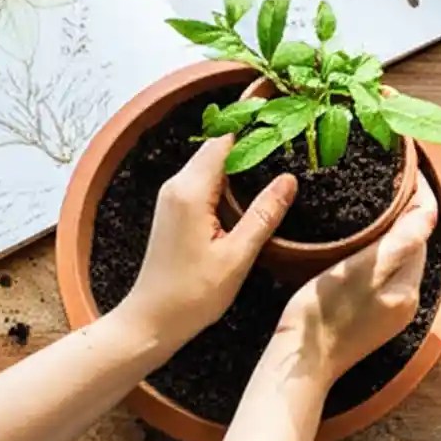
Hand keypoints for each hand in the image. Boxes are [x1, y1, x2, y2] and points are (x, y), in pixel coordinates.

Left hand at [118, 136, 296, 346]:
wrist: (151, 321)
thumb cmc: (193, 294)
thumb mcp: (238, 255)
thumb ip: (264, 214)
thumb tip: (289, 179)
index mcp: (191, 191)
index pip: (224, 140)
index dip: (253, 126)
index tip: (283, 119)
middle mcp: (176, 186)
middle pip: (218, 147)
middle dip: (251, 140)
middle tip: (288, 138)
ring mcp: (172, 197)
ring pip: (211, 164)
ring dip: (241, 160)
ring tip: (277, 158)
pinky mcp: (174, 210)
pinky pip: (204, 180)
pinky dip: (228, 178)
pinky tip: (251, 188)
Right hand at [275, 175, 438, 384]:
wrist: (299, 365)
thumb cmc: (323, 316)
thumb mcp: (362, 270)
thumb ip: (399, 242)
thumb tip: (429, 212)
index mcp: (408, 287)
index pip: (424, 229)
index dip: (419, 197)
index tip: (407, 169)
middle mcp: (406, 300)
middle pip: (413, 243)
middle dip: (407, 210)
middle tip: (389, 178)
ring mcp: (389, 311)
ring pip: (398, 257)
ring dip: (392, 230)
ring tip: (375, 200)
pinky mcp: (370, 317)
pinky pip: (383, 273)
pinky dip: (378, 250)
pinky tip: (360, 240)